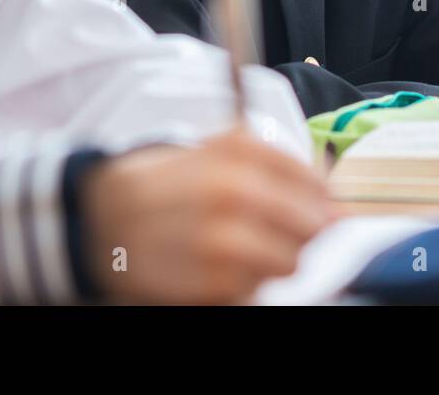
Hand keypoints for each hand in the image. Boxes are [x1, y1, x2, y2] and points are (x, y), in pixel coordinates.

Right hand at [80, 129, 338, 303]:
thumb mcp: (217, 151)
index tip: (323, 205)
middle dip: (308, 231)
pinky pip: (257, 288)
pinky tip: (225, 266)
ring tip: (252, 248)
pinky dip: (250, 281)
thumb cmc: (169, 182)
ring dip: (281, 258)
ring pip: (289, 261)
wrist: (102, 216)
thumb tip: (336, 199)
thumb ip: (278, 165)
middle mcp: (232, 191)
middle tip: (293, 232)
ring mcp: (221, 240)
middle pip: (310, 224)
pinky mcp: (209, 282)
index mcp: (237, 152)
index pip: (311, 181)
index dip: (323, 197)